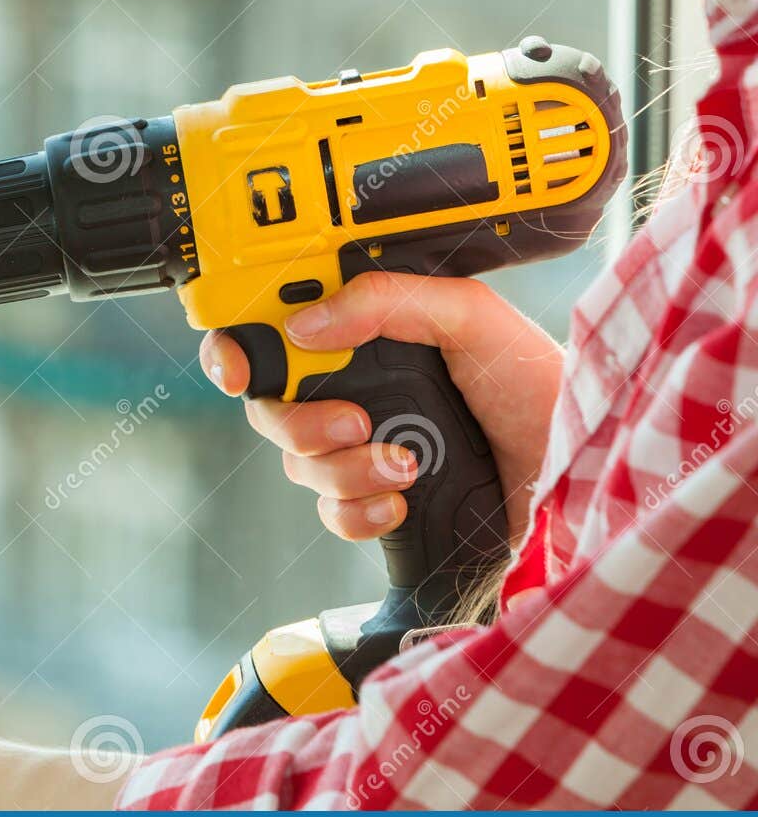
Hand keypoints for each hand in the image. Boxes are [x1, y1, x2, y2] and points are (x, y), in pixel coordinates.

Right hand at [200, 272, 560, 546]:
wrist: (580, 470)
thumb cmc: (537, 384)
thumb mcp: (469, 318)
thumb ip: (389, 302)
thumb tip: (307, 323)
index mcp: (367, 337)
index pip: (277, 334)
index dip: (238, 349)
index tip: (235, 370)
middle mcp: (357, 392)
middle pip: (273, 408)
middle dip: (301, 422)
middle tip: (355, 424)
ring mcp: (366, 449)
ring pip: (299, 465)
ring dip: (344, 470)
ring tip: (405, 465)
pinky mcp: (382, 502)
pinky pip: (331, 515)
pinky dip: (357, 512)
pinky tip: (401, 502)